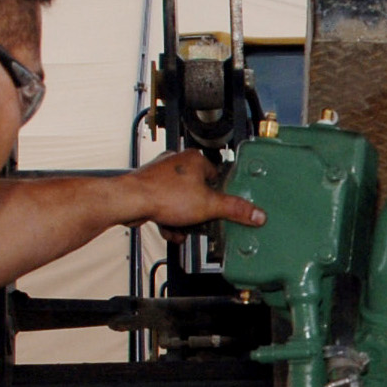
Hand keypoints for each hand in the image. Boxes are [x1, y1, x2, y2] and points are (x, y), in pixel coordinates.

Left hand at [128, 149, 263, 238]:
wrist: (130, 201)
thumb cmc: (162, 194)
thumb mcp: (209, 205)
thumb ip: (234, 209)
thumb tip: (256, 213)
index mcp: (195, 158)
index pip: (218, 176)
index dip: (221, 195)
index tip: (222, 207)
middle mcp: (178, 163)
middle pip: (199, 191)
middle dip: (200, 211)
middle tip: (201, 220)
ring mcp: (161, 175)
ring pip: (181, 200)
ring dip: (184, 218)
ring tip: (183, 225)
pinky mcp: (150, 189)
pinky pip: (166, 206)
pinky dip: (170, 220)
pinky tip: (171, 228)